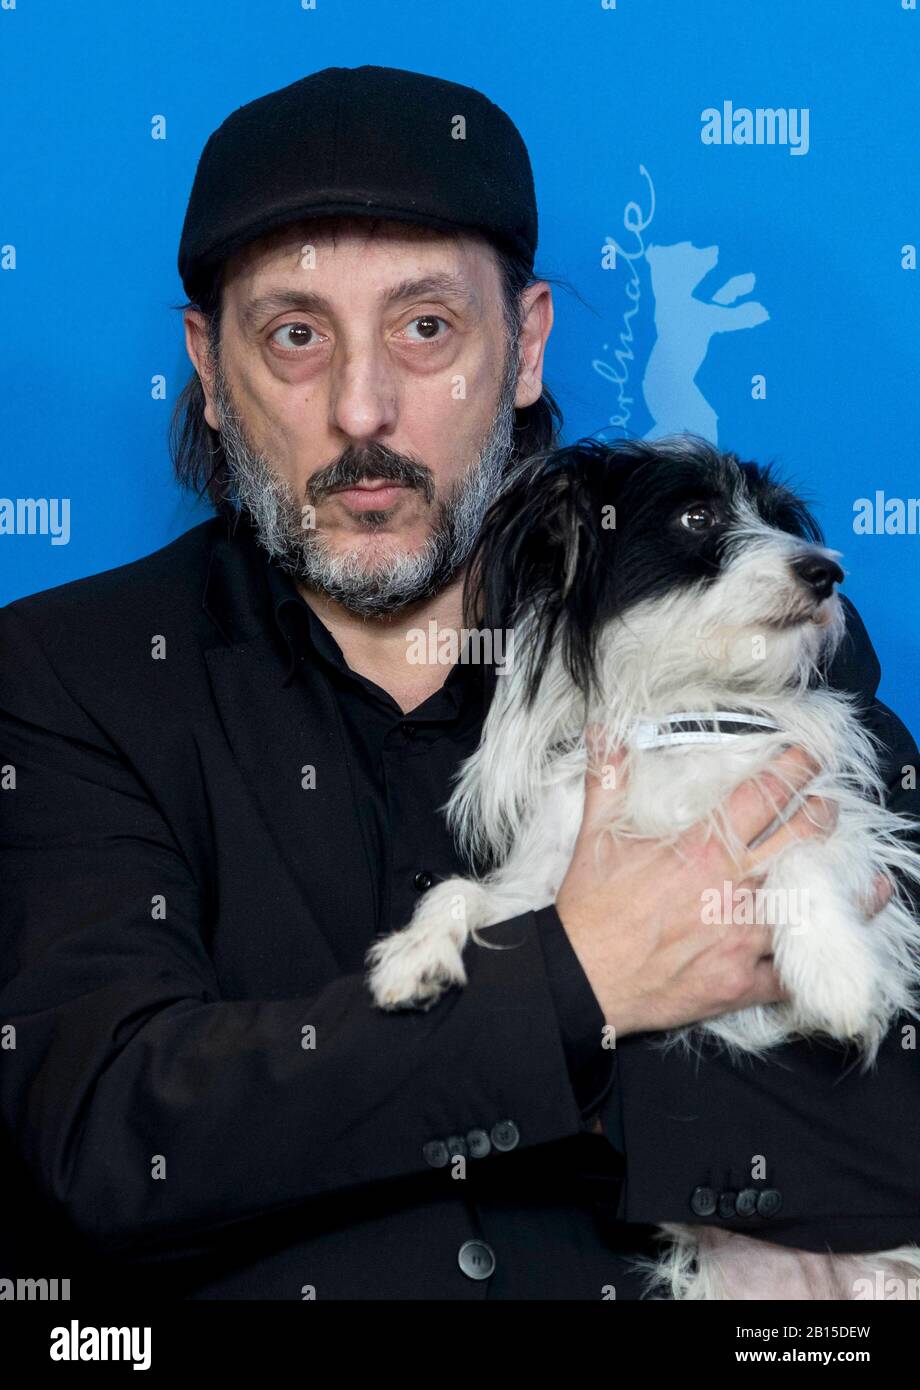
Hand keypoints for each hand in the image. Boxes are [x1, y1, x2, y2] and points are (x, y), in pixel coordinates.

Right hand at [556, 742, 838, 1038]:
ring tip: (867, 881)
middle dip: (821, 818)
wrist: (583, 976)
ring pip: (810, 909)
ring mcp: (742, 938)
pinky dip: (814, 963)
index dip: (792, 771)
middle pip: (799, 843)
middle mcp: (733, 889)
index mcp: (704, 849)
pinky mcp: (741, 982)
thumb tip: (605, 733)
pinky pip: (790, 974)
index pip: (763, 797)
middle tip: (830, 807)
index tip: (808, 757)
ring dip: (842, 892)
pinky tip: (836, 951)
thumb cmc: (591, 906)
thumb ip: (610, 779)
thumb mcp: (596, 835)